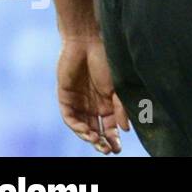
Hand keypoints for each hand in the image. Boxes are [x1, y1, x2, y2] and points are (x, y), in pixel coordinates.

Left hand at [57, 35, 129, 153]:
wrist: (86, 41)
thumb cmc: (106, 60)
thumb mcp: (117, 86)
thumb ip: (121, 107)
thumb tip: (125, 129)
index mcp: (108, 102)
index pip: (110, 126)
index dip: (113, 138)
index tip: (118, 148)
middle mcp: (93, 105)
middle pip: (96, 130)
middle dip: (102, 142)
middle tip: (109, 150)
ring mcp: (79, 102)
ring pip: (83, 127)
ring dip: (90, 137)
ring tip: (98, 142)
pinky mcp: (65, 98)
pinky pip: (70, 118)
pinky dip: (78, 127)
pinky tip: (87, 132)